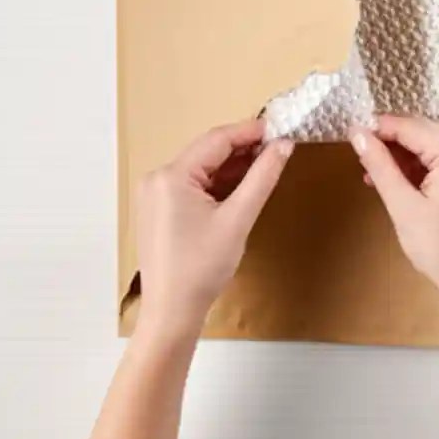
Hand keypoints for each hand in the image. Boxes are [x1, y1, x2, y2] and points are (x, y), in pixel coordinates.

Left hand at [136, 119, 292, 330]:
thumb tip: (283, 146)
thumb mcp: (238, 219)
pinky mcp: (159, 210)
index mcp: (171, 176)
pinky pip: (193, 186)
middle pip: (207, 152)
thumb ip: (262, 177)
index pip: (216, 140)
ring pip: (201, 169)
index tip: (280, 128)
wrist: (172, 311)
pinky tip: (241, 185)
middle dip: (242, 148)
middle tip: (277, 146)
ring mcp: (155, 195)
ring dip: (231, 166)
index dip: (250, 131)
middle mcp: (157, 179)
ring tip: (265, 163)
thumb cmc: (202, 268)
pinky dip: (218, 184)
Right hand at [350, 115, 438, 307]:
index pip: (413, 128)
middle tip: (361, 151)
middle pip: (424, 134)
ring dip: (403, 157)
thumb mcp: (403, 205)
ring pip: (432, 149)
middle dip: (391, 141)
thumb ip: (380, 166)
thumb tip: (359, 135)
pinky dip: (419, 169)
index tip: (353, 131)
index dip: (381, 127)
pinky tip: (397, 182)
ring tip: (373, 173)